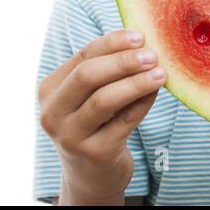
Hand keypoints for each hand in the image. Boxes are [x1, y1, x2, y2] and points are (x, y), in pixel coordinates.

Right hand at [37, 29, 166, 203]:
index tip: (140, 36)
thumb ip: (107, 71)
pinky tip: (156, 92)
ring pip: (103, 100)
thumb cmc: (96, 124)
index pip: (82, 56)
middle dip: (122, 62)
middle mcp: (52, 113)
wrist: (91, 174)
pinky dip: (142, 103)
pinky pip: (123, 121)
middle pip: (87, 76)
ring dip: (135, 82)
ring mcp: (70, 136)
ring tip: (160, 73)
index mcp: (49, 90)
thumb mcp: (91, 96)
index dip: (112, 43)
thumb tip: (141, 43)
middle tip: (152, 55)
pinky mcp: (94, 153)